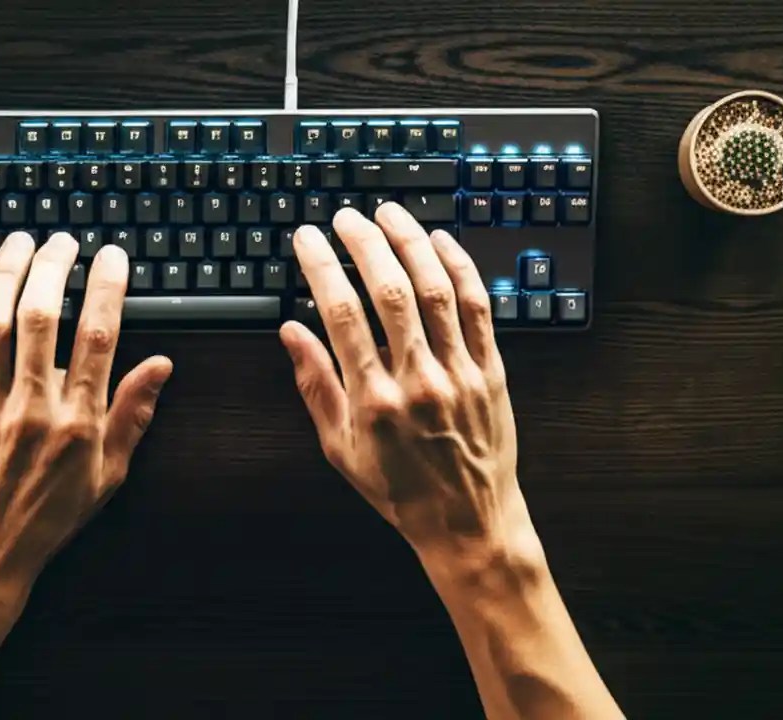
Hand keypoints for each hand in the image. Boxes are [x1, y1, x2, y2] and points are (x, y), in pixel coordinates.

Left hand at [0, 232, 172, 633]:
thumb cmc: (45, 519)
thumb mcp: (108, 476)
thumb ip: (134, 416)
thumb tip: (161, 366)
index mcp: (78, 423)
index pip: (99, 338)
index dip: (107, 288)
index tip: (112, 258)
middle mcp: (32, 407)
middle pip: (44, 316)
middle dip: (55, 266)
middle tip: (64, 240)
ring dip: (9, 272)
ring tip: (22, 242)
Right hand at [281, 204, 541, 591]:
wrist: (468, 522)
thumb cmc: (400, 489)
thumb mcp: (339, 448)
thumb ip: (315, 385)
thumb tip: (291, 331)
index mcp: (373, 400)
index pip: (341, 314)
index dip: (322, 267)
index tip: (309, 240)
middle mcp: (417, 380)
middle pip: (390, 292)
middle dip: (364, 244)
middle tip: (346, 218)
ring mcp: (459, 372)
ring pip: (436, 291)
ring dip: (411, 243)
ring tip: (388, 214)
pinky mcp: (491, 370)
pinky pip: (478, 308)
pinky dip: (460, 268)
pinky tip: (440, 241)